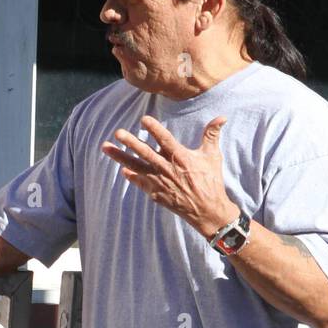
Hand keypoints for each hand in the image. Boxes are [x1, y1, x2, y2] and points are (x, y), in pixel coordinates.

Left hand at [102, 115, 237, 237]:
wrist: (207, 210)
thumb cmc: (211, 181)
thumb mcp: (212, 156)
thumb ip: (211, 135)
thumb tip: (221, 117)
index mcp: (180, 157)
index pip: (165, 140)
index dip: (155, 129)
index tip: (143, 120)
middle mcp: (167, 168)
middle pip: (145, 153)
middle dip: (130, 142)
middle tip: (118, 133)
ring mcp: (160, 182)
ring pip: (136, 166)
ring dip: (120, 157)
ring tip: (106, 147)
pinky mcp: (156, 194)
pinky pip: (140, 183)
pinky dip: (131, 176)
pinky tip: (122, 170)